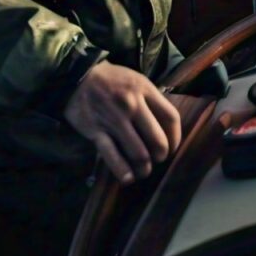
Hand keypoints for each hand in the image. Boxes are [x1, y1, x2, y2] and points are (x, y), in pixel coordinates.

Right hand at [63, 60, 181, 184]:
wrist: (79, 76)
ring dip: (144, 168)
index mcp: (144, 90)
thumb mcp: (136, 79)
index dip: (176, 137)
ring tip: (144, 171)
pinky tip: (128, 178)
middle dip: (161, 155)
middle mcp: (132, 105)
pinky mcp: (96, 131)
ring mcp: (114, 120)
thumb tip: (165, 124)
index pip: (171, 118)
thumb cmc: (112, 79)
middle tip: (158, 159)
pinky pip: (113, 156)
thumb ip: (151, 98)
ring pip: (139, 153)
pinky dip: (122, 171)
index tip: (173, 146)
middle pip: (158, 140)